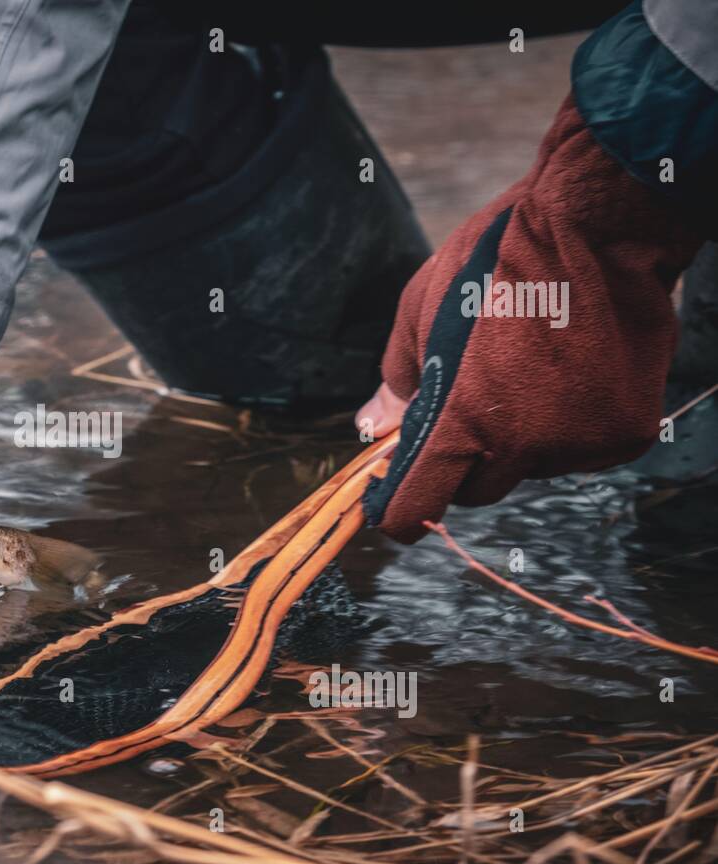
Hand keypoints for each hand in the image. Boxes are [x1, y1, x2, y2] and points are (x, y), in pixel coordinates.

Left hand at [357, 94, 701, 541]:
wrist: (595, 224)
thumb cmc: (493, 260)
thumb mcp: (419, 313)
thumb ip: (395, 382)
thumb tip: (370, 426)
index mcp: (461, 422)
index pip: (415, 507)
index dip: (398, 508)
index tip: (394, 496)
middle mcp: (522, 447)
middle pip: (477, 490)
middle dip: (465, 460)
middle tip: (474, 401)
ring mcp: (578, 445)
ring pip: (531, 467)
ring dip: (523, 437)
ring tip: (532, 366)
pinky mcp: (624, 436)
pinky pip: (580, 451)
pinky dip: (571, 425)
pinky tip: (572, 371)